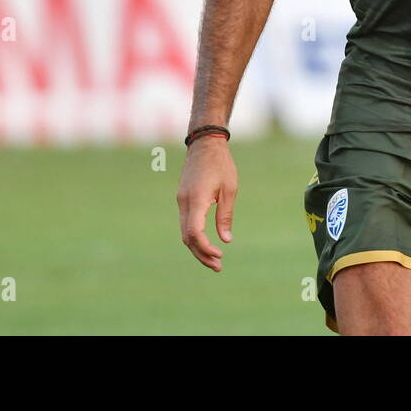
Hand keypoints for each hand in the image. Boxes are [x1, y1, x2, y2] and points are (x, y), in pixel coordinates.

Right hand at [177, 135, 237, 270]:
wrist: (205, 144)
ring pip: (184, 232)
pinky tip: (206, 244)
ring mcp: (181, 201)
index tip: (220, 255)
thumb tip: (226, 240)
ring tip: (214, 260)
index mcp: (196, 199)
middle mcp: (184, 202)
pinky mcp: (183, 200)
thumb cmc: (221, 164)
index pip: (194, 232)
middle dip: (201, 254)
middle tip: (218, 267)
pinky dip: (194, 237)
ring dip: (198, 248)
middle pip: (187, 237)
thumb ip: (225, 215)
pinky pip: (186, 224)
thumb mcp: (230, 189)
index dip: (205, 248)